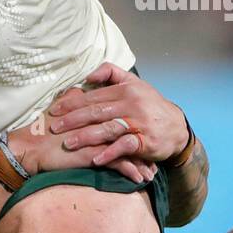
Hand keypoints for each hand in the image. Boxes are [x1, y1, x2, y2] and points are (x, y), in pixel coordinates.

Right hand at [9, 96, 156, 184]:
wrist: (31, 147)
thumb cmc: (46, 132)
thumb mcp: (66, 113)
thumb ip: (78, 102)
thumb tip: (85, 94)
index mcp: (95, 111)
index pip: (123, 116)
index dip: (137, 127)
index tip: (148, 137)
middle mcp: (100, 123)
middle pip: (131, 132)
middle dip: (145, 145)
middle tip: (157, 156)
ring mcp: (98, 138)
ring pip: (128, 149)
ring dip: (141, 162)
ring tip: (151, 174)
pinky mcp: (94, 155)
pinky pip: (118, 164)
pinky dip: (130, 172)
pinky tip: (139, 180)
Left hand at [46, 63, 189, 163]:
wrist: (177, 127)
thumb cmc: (150, 104)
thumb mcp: (134, 83)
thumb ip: (111, 73)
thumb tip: (88, 75)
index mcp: (126, 90)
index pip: (94, 96)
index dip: (72, 103)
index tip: (55, 110)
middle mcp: (132, 105)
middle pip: (97, 112)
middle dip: (73, 120)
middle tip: (55, 127)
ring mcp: (139, 124)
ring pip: (108, 129)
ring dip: (86, 137)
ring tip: (68, 144)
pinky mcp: (145, 141)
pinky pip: (125, 146)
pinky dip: (110, 153)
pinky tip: (96, 159)